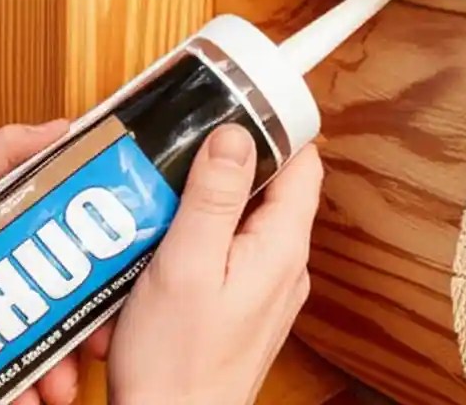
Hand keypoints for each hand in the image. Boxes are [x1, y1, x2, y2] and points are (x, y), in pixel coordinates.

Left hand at [0, 120, 83, 404]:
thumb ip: (13, 148)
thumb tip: (64, 128)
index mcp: (25, 228)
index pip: (79, 259)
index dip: (104, 284)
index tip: (118, 307)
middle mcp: (12, 270)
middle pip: (62, 311)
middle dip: (80, 340)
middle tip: (88, 360)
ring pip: (31, 346)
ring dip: (48, 371)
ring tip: (52, 391)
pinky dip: (6, 386)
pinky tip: (15, 398)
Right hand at [74, 124, 324, 404]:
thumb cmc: (176, 362)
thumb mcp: (186, 264)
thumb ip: (213, 198)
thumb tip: (237, 134)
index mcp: (282, 247)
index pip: (302, 163)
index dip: (273, 127)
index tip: (236, 102)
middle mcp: (286, 266)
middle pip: (271, 187)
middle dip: (227, 162)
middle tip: (181, 145)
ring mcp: (267, 288)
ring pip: (245, 219)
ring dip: (207, 201)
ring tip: (163, 192)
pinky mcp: (243, 307)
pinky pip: (231, 252)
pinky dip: (201, 236)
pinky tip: (163, 242)